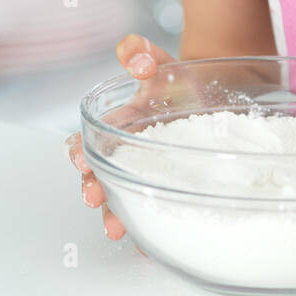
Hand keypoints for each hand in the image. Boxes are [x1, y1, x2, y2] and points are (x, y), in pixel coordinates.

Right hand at [65, 33, 176, 244]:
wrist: (216, 96)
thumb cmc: (180, 82)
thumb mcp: (161, 62)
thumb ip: (141, 52)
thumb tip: (134, 56)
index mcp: (118, 128)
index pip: (88, 143)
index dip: (79, 151)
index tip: (79, 157)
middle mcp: (129, 155)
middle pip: (100, 177)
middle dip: (93, 189)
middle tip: (95, 197)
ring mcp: (150, 174)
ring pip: (123, 199)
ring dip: (115, 215)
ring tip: (117, 228)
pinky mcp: (173, 188)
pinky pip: (157, 211)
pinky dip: (150, 229)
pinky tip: (150, 243)